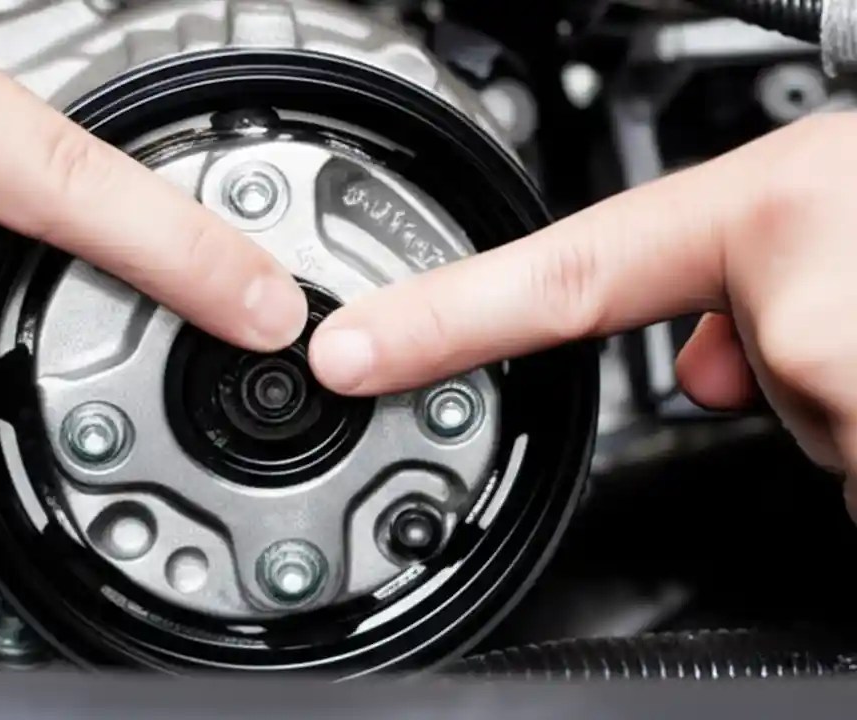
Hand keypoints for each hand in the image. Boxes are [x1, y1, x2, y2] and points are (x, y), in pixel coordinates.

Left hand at [308, 112, 856, 504]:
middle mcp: (790, 280)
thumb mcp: (832, 204)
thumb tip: (701, 363)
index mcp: (762, 207)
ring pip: (805, 432)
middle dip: (783, 371)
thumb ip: (737, 268)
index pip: (563, 276)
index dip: (443, 320)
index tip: (347, 352)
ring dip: (848, 401)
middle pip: (722, 388)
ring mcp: (838, 362)